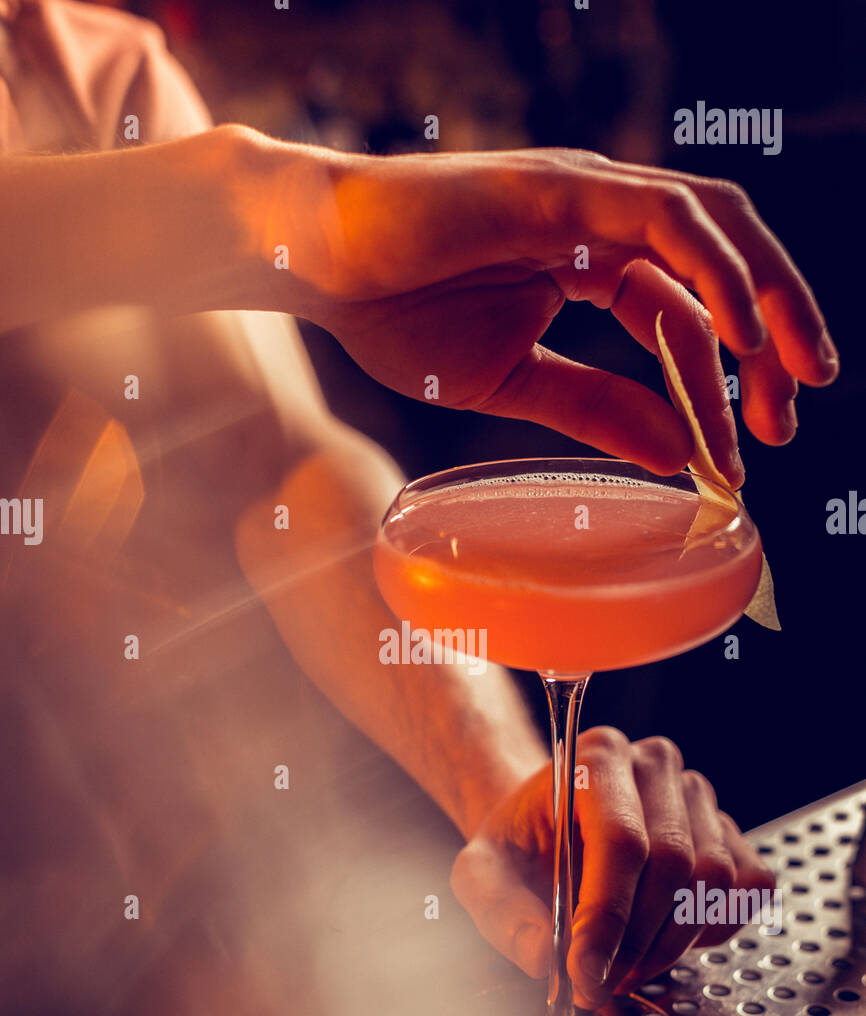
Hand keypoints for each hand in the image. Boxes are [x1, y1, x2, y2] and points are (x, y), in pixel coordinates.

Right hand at [253, 140, 838, 481]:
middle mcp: (605, 220)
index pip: (684, 316)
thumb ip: (596, 409)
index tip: (746, 450)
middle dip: (772, 337)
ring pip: (714, 229)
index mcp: (592, 264)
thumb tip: (678, 455)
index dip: (724, 379)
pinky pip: (666, 220)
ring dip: (767, 298)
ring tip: (797, 374)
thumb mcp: (512, 382)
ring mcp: (589, 195)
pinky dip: (716, 271)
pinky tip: (741, 332)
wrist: (319, 264)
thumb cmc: (394, 313)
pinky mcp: (566, 188)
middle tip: (791, 416)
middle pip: (721, 265)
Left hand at [450, 726, 774, 1008]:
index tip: (584, 973)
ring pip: (714, 881)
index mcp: (596, 758)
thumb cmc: (521, 846)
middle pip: (674, 864)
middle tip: (598, 984)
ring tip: (622, 966)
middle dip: (636, 942)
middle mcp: (654, 766)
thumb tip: (544, 958)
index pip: (622, 840)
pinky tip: (665, 937)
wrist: (549, 831)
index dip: (608, 916)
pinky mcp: (730, 831)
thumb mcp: (481, 873)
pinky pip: (749, 888)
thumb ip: (500, 912)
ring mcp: (698, 797)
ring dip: (670, 944)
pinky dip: (714, 929)